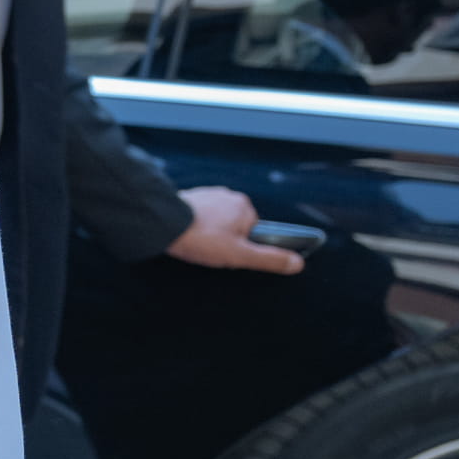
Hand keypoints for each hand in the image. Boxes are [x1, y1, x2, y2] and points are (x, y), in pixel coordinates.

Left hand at [164, 185, 307, 274]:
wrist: (161, 223)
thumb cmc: (201, 238)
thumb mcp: (240, 254)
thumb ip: (269, 259)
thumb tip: (297, 264)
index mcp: (243, 205)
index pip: (252, 231)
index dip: (241, 246)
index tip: (227, 252)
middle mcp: (226, 195)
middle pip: (233, 226)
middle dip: (223, 240)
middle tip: (209, 249)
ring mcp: (205, 194)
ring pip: (214, 222)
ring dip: (206, 234)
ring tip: (194, 242)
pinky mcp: (186, 198)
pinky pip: (196, 217)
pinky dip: (193, 227)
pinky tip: (184, 235)